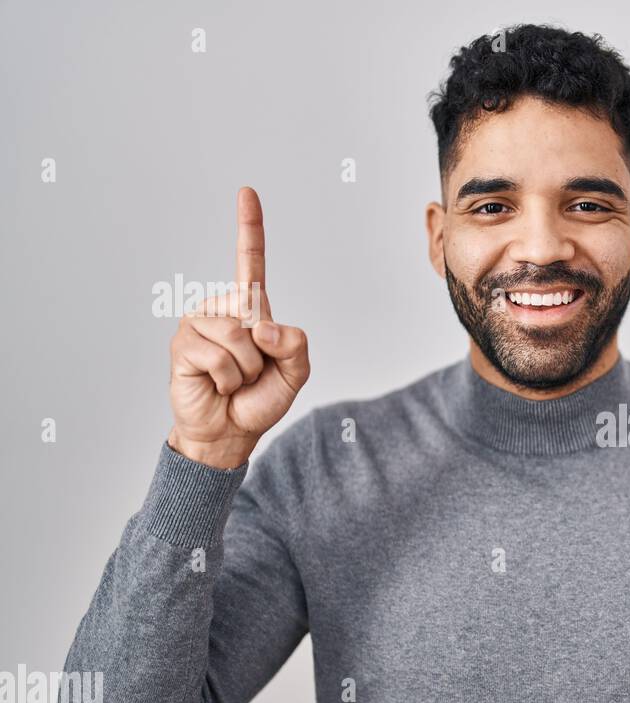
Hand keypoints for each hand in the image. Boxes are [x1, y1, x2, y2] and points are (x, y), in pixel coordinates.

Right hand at [167, 187, 309, 468]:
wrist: (230, 431)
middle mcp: (221, 309)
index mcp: (249, 308)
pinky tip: (216, 384)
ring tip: (232, 380)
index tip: (247, 192)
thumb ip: (296, 345)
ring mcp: (198, 323)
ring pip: (238, 339)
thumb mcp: (296, 372)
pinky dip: (227, 379)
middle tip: (250, 373)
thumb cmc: (260, 398)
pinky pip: (220, 358)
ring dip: (245, 371)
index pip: (250, 262)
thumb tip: (260, 326)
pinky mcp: (182, 344)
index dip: (249, 227)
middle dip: (264, 356)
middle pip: (255, 316)